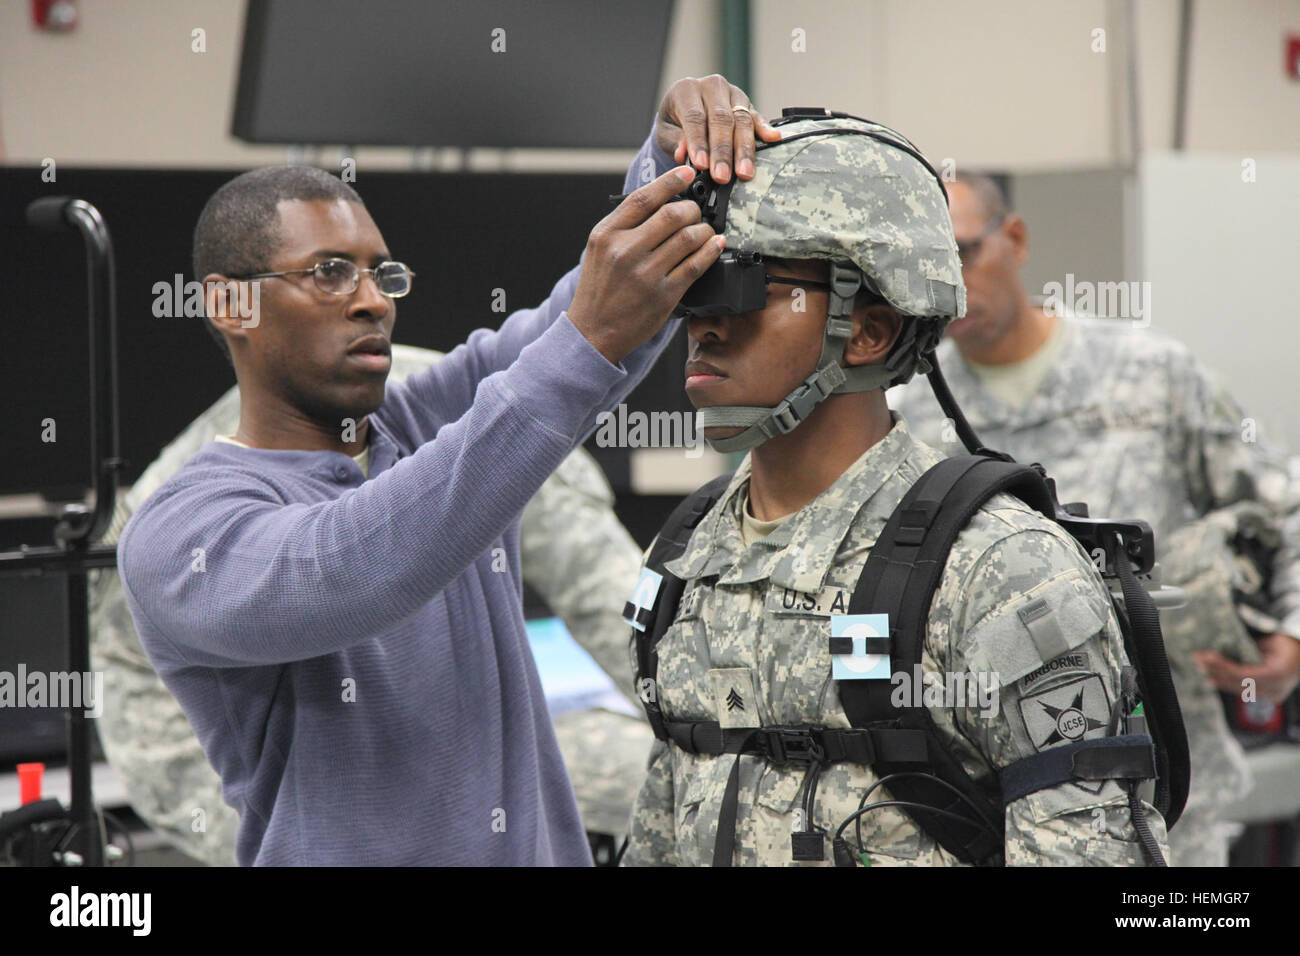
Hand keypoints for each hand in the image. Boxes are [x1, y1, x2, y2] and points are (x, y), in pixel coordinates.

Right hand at [569, 167, 724, 365]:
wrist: (593, 331)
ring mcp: (646, 274)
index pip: (644, 198)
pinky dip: (711, 251)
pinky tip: (715, 245)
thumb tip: (662, 198)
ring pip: (689, 237)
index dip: (671, 180)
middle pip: (672, 214)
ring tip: (705, 231)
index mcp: (607, 234)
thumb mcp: (600, 249)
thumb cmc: (599, 289)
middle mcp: (625, 251)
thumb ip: (625, 224)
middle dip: (692, 209)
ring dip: (705, 230)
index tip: (687, 172)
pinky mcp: (664, 295)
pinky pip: (696, 265)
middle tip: (695, 213)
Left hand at [655, 75, 781, 182]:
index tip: (701, 165)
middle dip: (722, 151)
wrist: (684, 110)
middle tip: (722, 176)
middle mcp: (711, 86)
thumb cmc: (673, 123)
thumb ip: (674, 141)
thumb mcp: (665, 132)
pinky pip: (757, 116)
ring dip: (743, 149)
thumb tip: (684, 154)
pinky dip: (765, 128)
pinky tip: (773, 138)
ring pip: (741, 120)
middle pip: (721, 119)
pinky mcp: (747, 104)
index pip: (695, 117)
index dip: (699, 142)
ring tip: (744, 172)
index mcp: (686, 89)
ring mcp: (732, 93)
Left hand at [1195, 632, 1299, 702]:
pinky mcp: (1271, 696)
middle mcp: (1275, 687)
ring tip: (1201, 669)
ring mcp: (1274, 694)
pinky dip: (1229, 684)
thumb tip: (1226, 645)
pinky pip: (1246, 691)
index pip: (1243, 673)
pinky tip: (1214, 679)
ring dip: (1219, 679)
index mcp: (1277, 673)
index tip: (1207, 656)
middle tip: (1198, 660)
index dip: (1223, 666)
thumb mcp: (1272, 641)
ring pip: (1240, 689)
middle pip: (1239, 682)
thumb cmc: (1288, 644)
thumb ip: (1251, 647)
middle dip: (1216, 671)